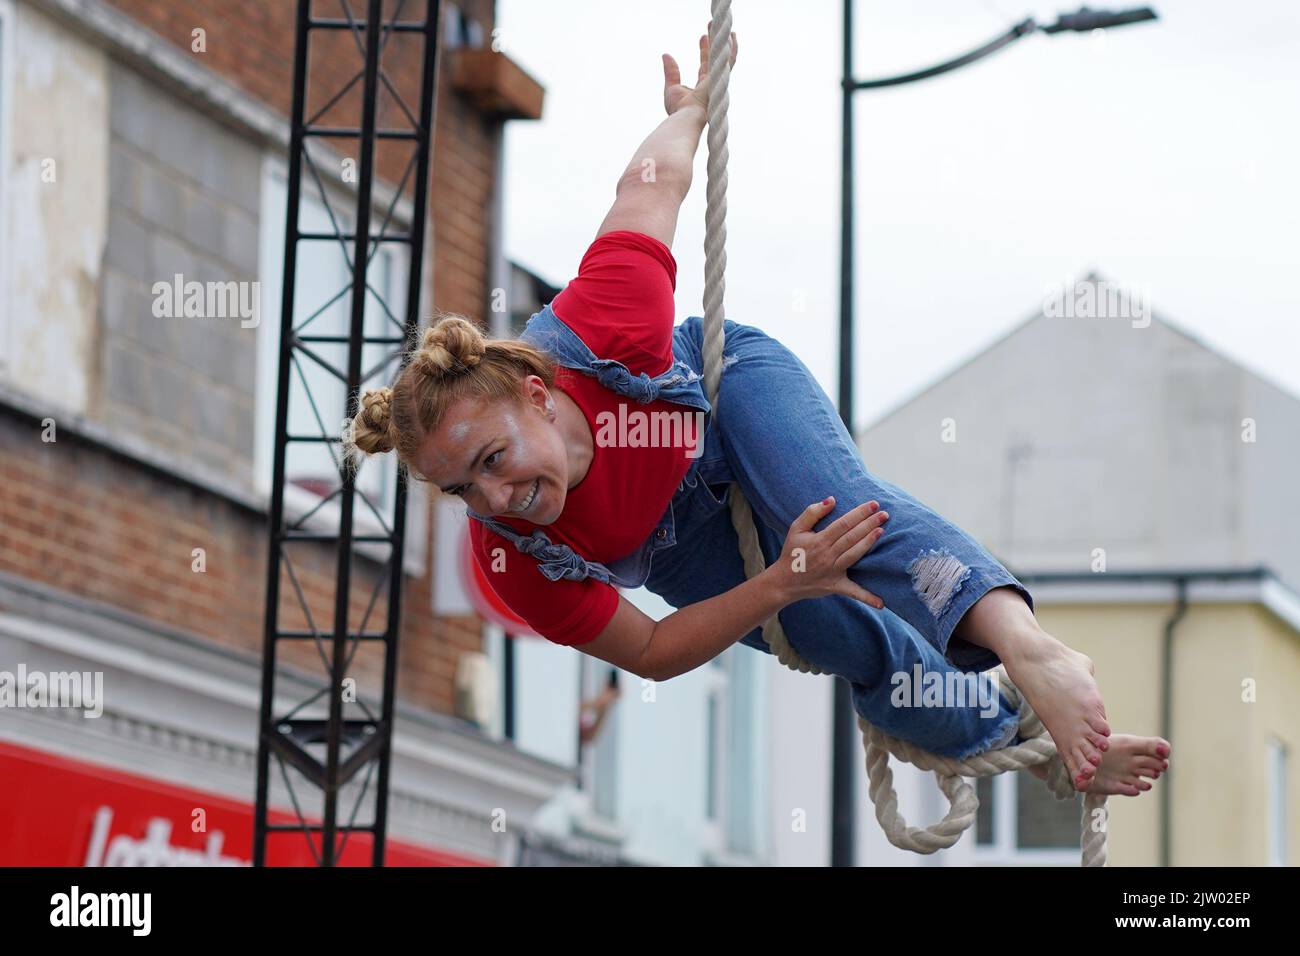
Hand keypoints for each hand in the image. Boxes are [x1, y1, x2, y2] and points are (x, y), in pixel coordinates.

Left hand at [662, 21, 737, 115]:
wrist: (687, 116)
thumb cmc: (679, 109)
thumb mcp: (672, 87)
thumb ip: (671, 71)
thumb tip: (666, 55)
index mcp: (702, 88)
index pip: (705, 65)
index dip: (704, 50)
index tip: (702, 37)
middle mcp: (712, 83)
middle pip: (715, 58)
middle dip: (714, 42)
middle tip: (710, 26)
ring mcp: (718, 81)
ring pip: (723, 56)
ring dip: (723, 40)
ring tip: (720, 24)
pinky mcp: (721, 76)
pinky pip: (728, 59)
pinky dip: (732, 48)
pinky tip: (732, 35)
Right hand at [766, 497, 888, 606]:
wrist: (783, 581)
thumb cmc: (791, 552)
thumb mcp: (796, 528)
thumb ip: (812, 512)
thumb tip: (832, 500)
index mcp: (819, 540)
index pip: (843, 523)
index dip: (859, 513)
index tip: (873, 504)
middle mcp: (827, 555)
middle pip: (852, 537)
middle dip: (869, 524)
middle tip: (885, 514)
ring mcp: (832, 571)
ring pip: (854, 554)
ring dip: (869, 543)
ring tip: (882, 531)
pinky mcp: (835, 586)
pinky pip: (852, 592)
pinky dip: (867, 598)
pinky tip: (881, 603)